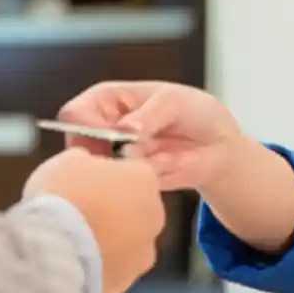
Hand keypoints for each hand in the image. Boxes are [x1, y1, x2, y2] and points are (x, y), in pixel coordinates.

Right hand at [24, 148, 165, 292]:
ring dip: (110, 241)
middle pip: (135, 209)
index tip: (86, 182)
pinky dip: (100, 267)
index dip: (107, 177)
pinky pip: (114, 269)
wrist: (53, 249)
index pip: (132, 173)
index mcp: (145, 179)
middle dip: (113, 211)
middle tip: (80, 213)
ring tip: (75, 243)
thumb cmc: (63, 195)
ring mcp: (144, 252)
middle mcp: (155, 215)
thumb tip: (87, 163)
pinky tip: (76, 264)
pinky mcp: (127, 281)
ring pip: (128, 242)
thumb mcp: (68, 161)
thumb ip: (86, 161)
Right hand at [57, 81, 242, 191]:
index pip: (74, 114)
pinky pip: (123, 191)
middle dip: (103, 156)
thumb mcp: (174, 102)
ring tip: (158, 159)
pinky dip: (143, 183)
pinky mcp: (127, 185)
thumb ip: (149, 114)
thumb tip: (124, 130)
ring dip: (127, 171)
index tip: (109, 136)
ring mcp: (113, 161)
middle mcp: (101, 133)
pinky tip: (165, 170)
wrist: (219, 145)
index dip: (85, 126)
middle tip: (133, 154)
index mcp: (105, 101)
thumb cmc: (194, 112)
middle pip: (77, 149)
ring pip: (98, 175)